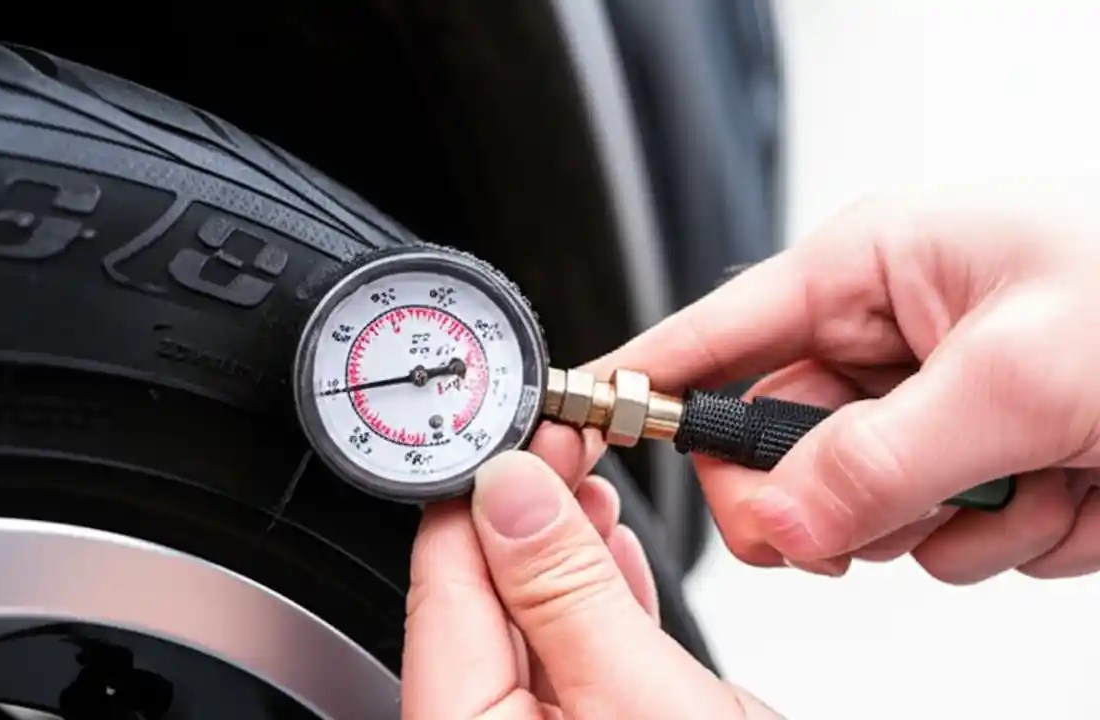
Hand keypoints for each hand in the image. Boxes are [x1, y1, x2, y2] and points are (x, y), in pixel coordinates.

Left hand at [401, 423, 778, 718]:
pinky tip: (609, 552)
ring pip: (531, 626)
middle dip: (523, 511)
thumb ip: (567, 593)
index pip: (442, 588)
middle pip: (481, 600)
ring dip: (561, 547)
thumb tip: (514, 490)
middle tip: (562, 438)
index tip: (521, 432)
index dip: (480, 495)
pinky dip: (594, 602)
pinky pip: (575, 662)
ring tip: (587, 477)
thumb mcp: (642, 697)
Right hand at [588, 186, 1099, 582]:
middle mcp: (896, 337)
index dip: (647, 382)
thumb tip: (785, 523)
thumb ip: (879, 456)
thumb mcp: (1020, 373)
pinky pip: (941, 539)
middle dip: (825, 495)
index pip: (719, 331)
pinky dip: (1006, 539)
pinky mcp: (987, 467)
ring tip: (1033, 478)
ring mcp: (938, 409)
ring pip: (860, 508)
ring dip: (943, 522)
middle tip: (864, 511)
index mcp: (876, 267)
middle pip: (778, 445)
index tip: (585, 424)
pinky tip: (1073, 493)